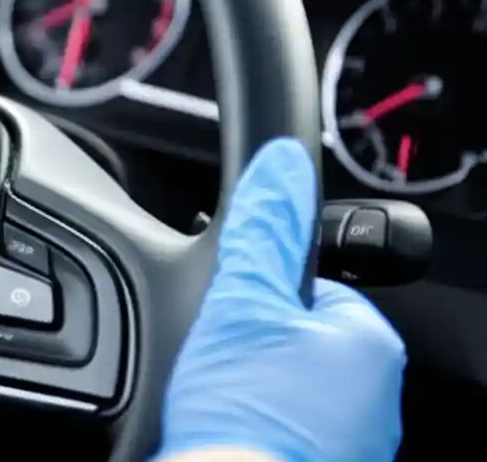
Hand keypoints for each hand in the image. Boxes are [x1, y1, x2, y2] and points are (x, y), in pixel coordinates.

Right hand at [156, 139, 405, 461]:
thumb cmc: (247, 413)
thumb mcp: (243, 302)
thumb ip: (263, 233)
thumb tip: (281, 164)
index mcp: (369, 342)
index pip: (309, 291)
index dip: (259, 298)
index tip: (232, 319)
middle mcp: (377, 396)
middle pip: (297, 342)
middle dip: (256, 348)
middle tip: (222, 364)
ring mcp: (353, 441)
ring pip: (289, 392)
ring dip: (254, 393)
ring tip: (223, 404)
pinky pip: (284, 433)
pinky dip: (257, 432)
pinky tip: (232, 435)